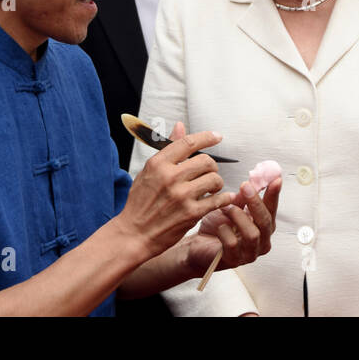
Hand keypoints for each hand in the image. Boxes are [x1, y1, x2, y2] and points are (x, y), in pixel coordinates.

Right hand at [114, 122, 233, 261]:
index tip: (217, 137)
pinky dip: (224, 199)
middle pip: (206, 160)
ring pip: (214, 179)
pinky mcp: (191, 214)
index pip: (188, 142)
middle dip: (211, 166)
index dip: (207, 137)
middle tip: (208, 173)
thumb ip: (168, 149)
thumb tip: (180, 125)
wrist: (134, 233)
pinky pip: (217, 200)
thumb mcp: (149, 171)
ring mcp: (181, 196)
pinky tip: (224, 198)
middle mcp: (170, 177)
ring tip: (210, 188)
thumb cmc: (140, 202)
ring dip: (216, 183)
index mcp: (158, 164)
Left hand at [186, 174, 280, 275]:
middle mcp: (260, 241)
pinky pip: (232, 244)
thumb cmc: (216, 228)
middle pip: (266, 222)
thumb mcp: (231, 207)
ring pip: (252, 234)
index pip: (272, 209)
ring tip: (226, 208)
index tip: (275, 179)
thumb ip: (243, 198)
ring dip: (238, 216)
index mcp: (263, 226)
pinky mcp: (234, 260)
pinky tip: (219, 227)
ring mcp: (249, 253)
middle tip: (246, 187)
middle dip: (256, 202)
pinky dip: (224, 231)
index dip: (274, 194)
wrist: (197, 245)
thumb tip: (253, 182)